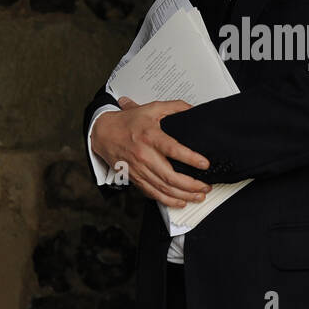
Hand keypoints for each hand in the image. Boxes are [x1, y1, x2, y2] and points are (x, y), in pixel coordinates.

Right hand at [90, 97, 211, 207]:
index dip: (190, 158)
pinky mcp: (135, 178)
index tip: (204, 164)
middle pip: (170, 176)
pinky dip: (168, 200)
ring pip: (163, 188)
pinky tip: (180, 201)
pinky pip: (152, 193)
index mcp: (150, 137)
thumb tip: (192, 109)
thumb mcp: (151, 108)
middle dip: (191, 185)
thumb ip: (174, 107)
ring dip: (183, 195)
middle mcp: (144, 156)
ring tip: (199, 196)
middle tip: (206, 186)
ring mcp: (139, 169)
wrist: (103, 133)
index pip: (172, 149)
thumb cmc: (127, 122)